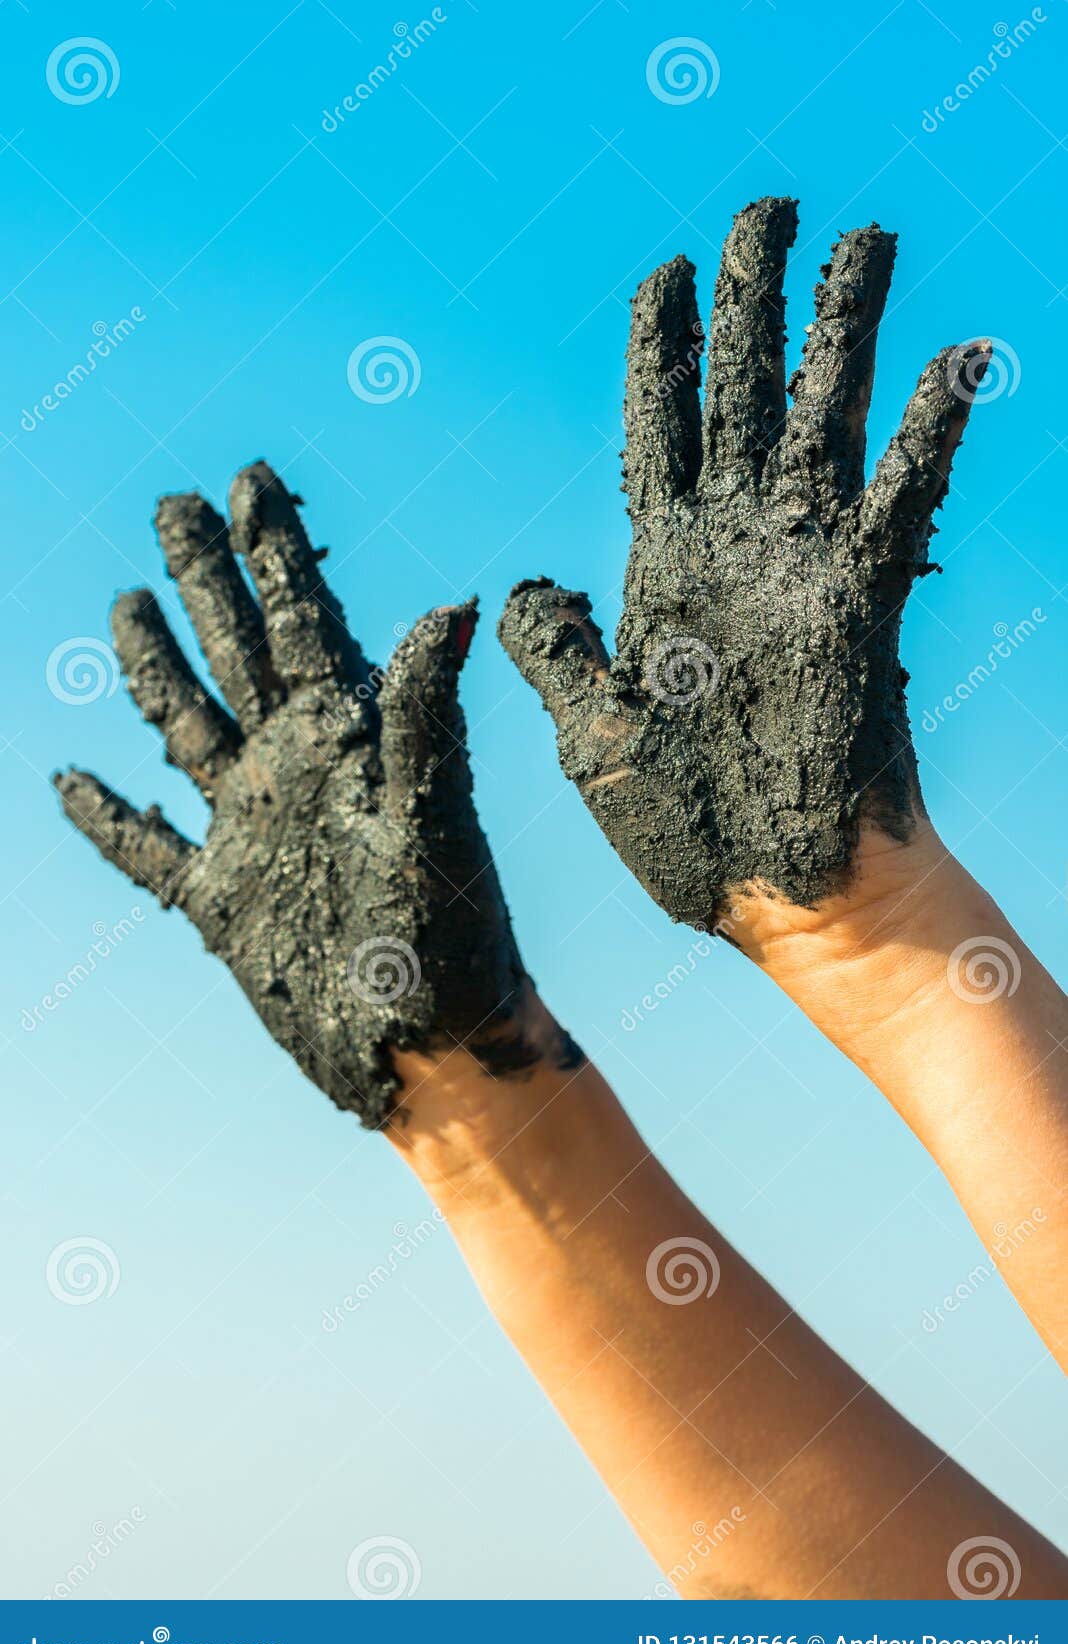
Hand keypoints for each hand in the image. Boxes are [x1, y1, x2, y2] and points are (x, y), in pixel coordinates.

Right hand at [55, 462, 570, 1126]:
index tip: (250, 477)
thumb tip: (449, 608)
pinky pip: (148, 852)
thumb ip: (427, 721)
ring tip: (127, 601)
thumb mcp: (435, 822)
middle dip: (207, 578)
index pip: (300, 623)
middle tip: (177, 502)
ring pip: (187, 729)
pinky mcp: (222, 903)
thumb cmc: (453, 942)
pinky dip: (107, 820)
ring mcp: (252, 833)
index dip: (272, 552)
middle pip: (236, 653)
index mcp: (345, 741)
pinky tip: (73, 783)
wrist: (431, 1049)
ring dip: (157, 666)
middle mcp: (293, 772)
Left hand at [500, 197, 987, 937]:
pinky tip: (956, 360)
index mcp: (662, 571)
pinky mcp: (865, 607)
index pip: (658, 429)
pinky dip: (930, 434)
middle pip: (746, 394)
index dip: (662, 348)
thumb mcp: (592, 739)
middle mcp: (736, 551)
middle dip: (754, 302)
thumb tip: (516, 585)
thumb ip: (556, 653)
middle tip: (767, 208)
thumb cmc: (686, 835)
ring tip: (864, 241)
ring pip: (826, 421)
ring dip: (845, 331)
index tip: (665, 270)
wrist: (784, 901)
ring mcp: (804, 573)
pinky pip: (904, 504)